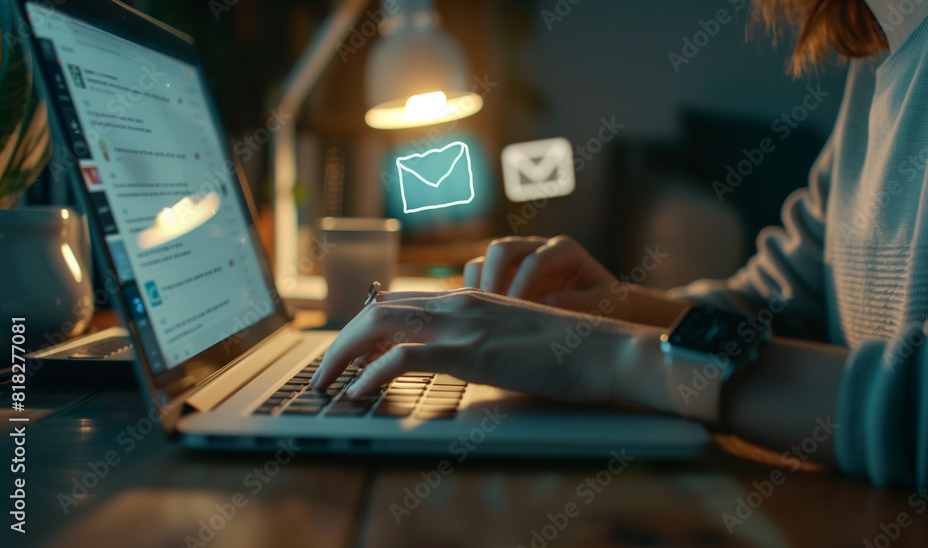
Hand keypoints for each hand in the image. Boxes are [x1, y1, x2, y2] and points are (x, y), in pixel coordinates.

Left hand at [309, 288, 664, 407]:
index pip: (397, 303)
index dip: (362, 329)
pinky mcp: (470, 351)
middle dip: (340, 343)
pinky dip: (372, 376)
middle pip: (377, 311)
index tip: (344, 357)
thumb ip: (476, 341)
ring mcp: (462, 323)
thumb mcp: (512, 339)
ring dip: (343, 357)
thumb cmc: (566, 351)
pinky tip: (359, 395)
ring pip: (379, 327)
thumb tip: (449, 361)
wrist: (604, 349)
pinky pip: (404, 359)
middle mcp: (458, 301)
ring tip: (326, 386)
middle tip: (322, 375)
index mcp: (467, 297)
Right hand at [463, 235, 623, 314]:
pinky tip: (477, 317)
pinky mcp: (504, 275)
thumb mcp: (605, 304)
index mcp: (564, 250)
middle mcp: (537, 247)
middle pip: (501, 249)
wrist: (605, 306)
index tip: (515, 313)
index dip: (521, 286)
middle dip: (491, 279)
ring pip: (484, 260)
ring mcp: (518, 260)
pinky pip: (478, 277)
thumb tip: (545, 303)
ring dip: (477, 286)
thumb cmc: (608, 305)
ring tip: (478, 316)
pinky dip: (473, 294)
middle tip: (488, 312)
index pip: (534, 261)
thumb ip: (580, 303)